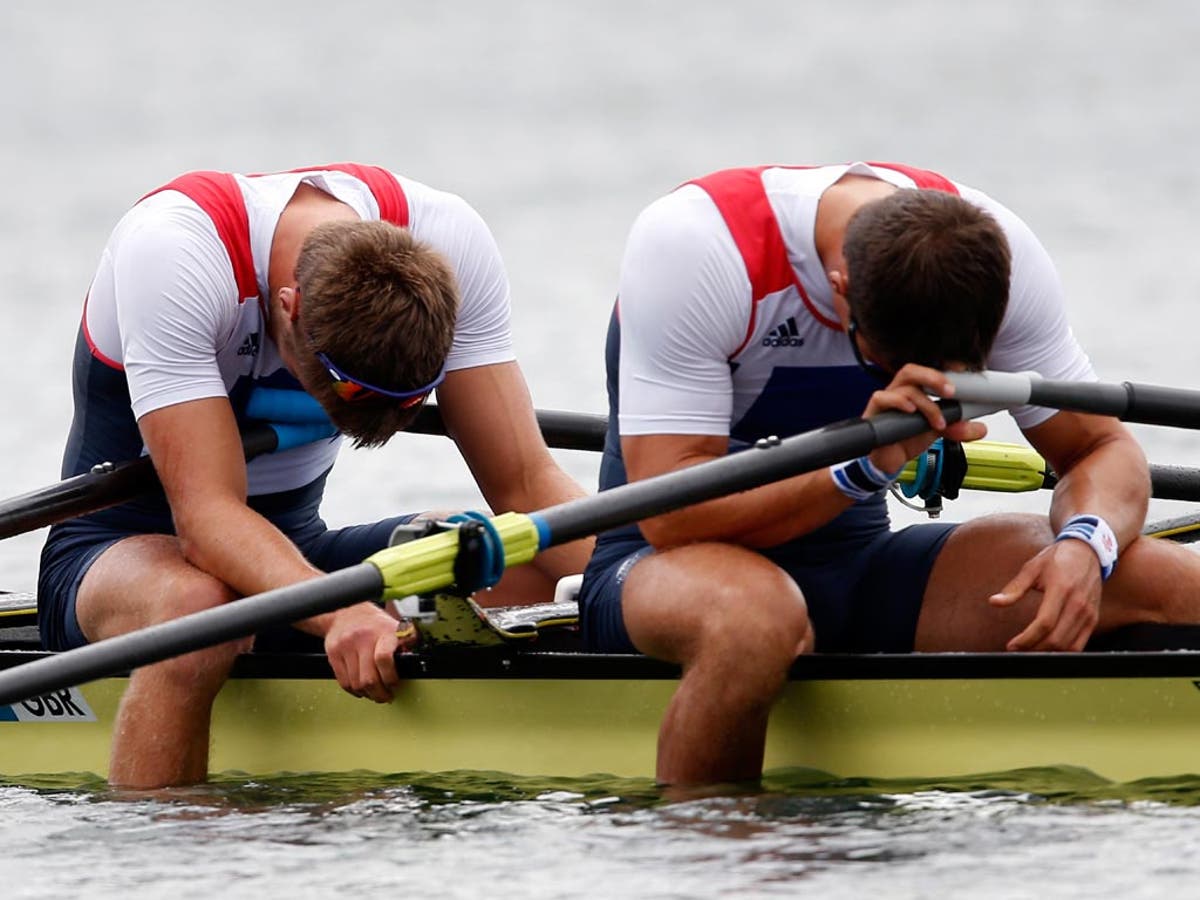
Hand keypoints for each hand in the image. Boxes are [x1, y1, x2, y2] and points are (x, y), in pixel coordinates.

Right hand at [323, 602, 403, 701]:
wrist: (348, 611)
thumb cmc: (375, 623)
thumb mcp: (396, 628)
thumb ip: (408, 644)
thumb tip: (416, 663)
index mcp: (383, 632)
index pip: (384, 658)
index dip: (390, 678)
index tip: (395, 685)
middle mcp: (363, 638)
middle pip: (369, 678)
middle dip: (380, 694)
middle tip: (386, 697)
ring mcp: (346, 646)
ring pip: (356, 683)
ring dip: (367, 694)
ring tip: (374, 693)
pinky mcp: (333, 654)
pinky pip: (343, 682)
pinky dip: (354, 690)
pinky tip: (361, 689)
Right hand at [863, 364, 987, 474]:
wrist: (890, 459)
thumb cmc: (908, 438)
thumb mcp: (939, 432)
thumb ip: (958, 428)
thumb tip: (979, 429)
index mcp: (916, 390)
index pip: (928, 371)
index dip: (944, 368)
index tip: (963, 371)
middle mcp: (900, 391)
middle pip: (912, 370)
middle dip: (934, 377)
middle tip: (951, 391)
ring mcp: (887, 400)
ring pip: (904, 387)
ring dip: (926, 404)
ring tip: (937, 422)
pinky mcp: (874, 411)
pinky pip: (882, 398)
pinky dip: (898, 402)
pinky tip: (910, 411)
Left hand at [989, 539, 1102, 650]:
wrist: (1087, 552)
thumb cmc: (1057, 559)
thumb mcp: (1032, 568)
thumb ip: (1014, 588)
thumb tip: (993, 602)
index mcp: (1061, 589)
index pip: (1044, 623)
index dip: (1026, 639)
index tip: (1012, 646)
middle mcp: (1078, 604)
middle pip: (1056, 638)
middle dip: (1034, 649)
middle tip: (1017, 650)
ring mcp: (1088, 613)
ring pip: (1068, 646)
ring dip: (1047, 653)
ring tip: (1029, 650)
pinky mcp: (1093, 619)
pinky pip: (1080, 644)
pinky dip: (1063, 652)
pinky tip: (1047, 648)